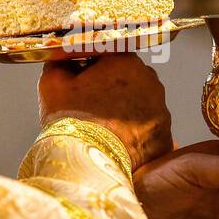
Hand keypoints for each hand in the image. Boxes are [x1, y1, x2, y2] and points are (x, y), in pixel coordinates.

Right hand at [37, 53, 172, 171]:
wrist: (86, 164)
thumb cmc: (69, 121)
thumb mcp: (53, 83)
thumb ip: (60, 62)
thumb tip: (63, 60)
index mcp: (125, 61)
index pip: (110, 55)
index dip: (93, 67)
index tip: (82, 80)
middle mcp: (151, 82)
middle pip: (130, 79)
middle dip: (113, 88)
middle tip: (91, 106)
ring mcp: (162, 111)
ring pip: (142, 104)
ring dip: (127, 111)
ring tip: (104, 128)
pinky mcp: (165, 137)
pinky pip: (149, 130)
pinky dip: (136, 134)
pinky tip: (117, 142)